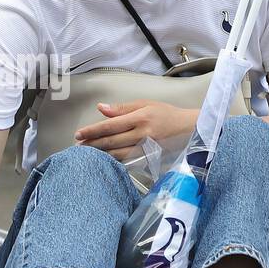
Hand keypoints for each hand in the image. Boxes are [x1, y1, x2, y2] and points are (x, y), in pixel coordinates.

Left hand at [73, 99, 196, 159]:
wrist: (190, 130)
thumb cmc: (167, 115)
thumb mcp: (146, 104)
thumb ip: (122, 108)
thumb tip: (101, 108)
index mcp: (140, 118)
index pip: (110, 125)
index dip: (92, 131)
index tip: (79, 134)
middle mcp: (143, 134)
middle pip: (111, 141)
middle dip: (92, 144)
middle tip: (78, 147)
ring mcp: (147, 149)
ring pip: (117, 154)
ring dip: (100, 155)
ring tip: (86, 154)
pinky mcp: (150, 159)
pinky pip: (128, 162)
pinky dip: (114, 162)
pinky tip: (104, 161)